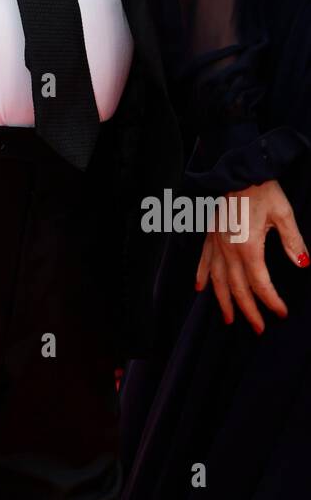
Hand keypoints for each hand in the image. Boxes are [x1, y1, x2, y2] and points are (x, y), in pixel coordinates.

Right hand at [195, 179, 309, 332]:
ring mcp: (216, 243)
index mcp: (248, 247)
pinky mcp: (210, 235)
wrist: (237, 170)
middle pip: (237, 289)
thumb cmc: (262, 189)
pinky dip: (201, 276)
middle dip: (248, 311)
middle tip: (258, 329)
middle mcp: (228, 250)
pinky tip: (199, 288)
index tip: (281, 313)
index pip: (260, 284)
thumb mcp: (284, 214)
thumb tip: (303, 264)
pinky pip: (203, 261)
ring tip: (228, 319)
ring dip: (223, 302)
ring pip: (216, 280)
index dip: (271, 302)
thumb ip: (293, 242)